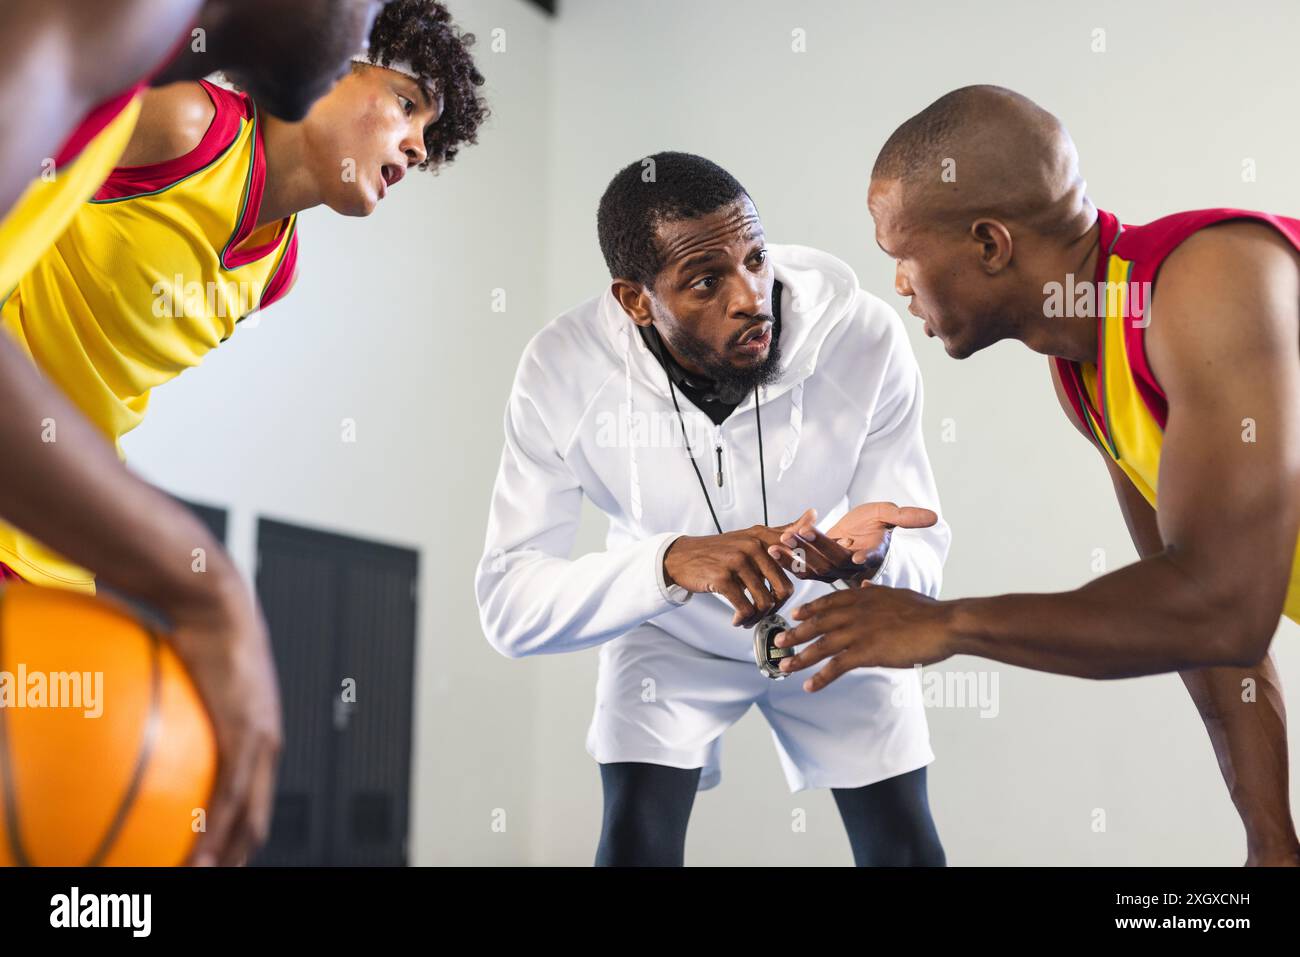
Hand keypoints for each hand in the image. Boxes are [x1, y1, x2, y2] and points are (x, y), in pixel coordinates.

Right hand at [163, 566, 282, 865]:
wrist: (218, 607)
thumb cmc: (203, 637)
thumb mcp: (198, 684)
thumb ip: (187, 712)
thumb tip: (154, 726)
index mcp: (262, 735)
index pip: (255, 798)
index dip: (242, 833)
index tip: (224, 856)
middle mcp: (269, 743)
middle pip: (257, 817)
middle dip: (237, 853)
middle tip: (215, 875)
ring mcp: (260, 740)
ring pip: (247, 815)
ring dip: (226, 851)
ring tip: (205, 875)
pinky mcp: (246, 734)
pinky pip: (230, 795)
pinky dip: (216, 830)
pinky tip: (200, 851)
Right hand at [663, 509, 813, 626]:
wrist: (682, 557)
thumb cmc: (721, 551)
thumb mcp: (751, 536)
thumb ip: (783, 531)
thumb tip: (813, 513)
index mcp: (763, 536)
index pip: (796, 554)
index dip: (804, 573)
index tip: (797, 586)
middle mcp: (752, 545)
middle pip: (784, 588)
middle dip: (776, 607)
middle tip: (765, 613)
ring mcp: (737, 561)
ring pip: (764, 602)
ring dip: (758, 618)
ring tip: (749, 619)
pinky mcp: (722, 577)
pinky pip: (745, 608)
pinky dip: (743, 619)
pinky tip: (737, 620)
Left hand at [767, 502, 937, 582]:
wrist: (859, 532)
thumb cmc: (875, 523)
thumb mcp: (890, 515)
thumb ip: (906, 516)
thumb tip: (934, 516)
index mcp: (872, 555)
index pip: (870, 557)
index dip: (865, 556)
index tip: (857, 556)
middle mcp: (852, 566)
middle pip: (836, 559)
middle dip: (817, 546)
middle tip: (801, 533)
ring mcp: (833, 569)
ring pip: (815, 565)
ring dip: (797, 553)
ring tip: (781, 541)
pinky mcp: (817, 568)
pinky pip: (802, 566)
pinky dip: (788, 557)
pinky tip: (774, 546)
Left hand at [773, 581, 954, 690]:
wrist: (945, 624)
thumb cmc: (928, 612)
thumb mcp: (899, 594)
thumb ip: (879, 591)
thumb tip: (867, 584)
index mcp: (864, 595)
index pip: (828, 601)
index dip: (809, 609)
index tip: (794, 615)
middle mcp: (856, 611)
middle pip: (817, 623)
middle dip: (795, 633)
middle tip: (778, 642)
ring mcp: (859, 631)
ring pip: (820, 645)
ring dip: (800, 657)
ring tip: (784, 666)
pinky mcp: (867, 651)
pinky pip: (836, 666)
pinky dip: (821, 677)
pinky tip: (810, 686)